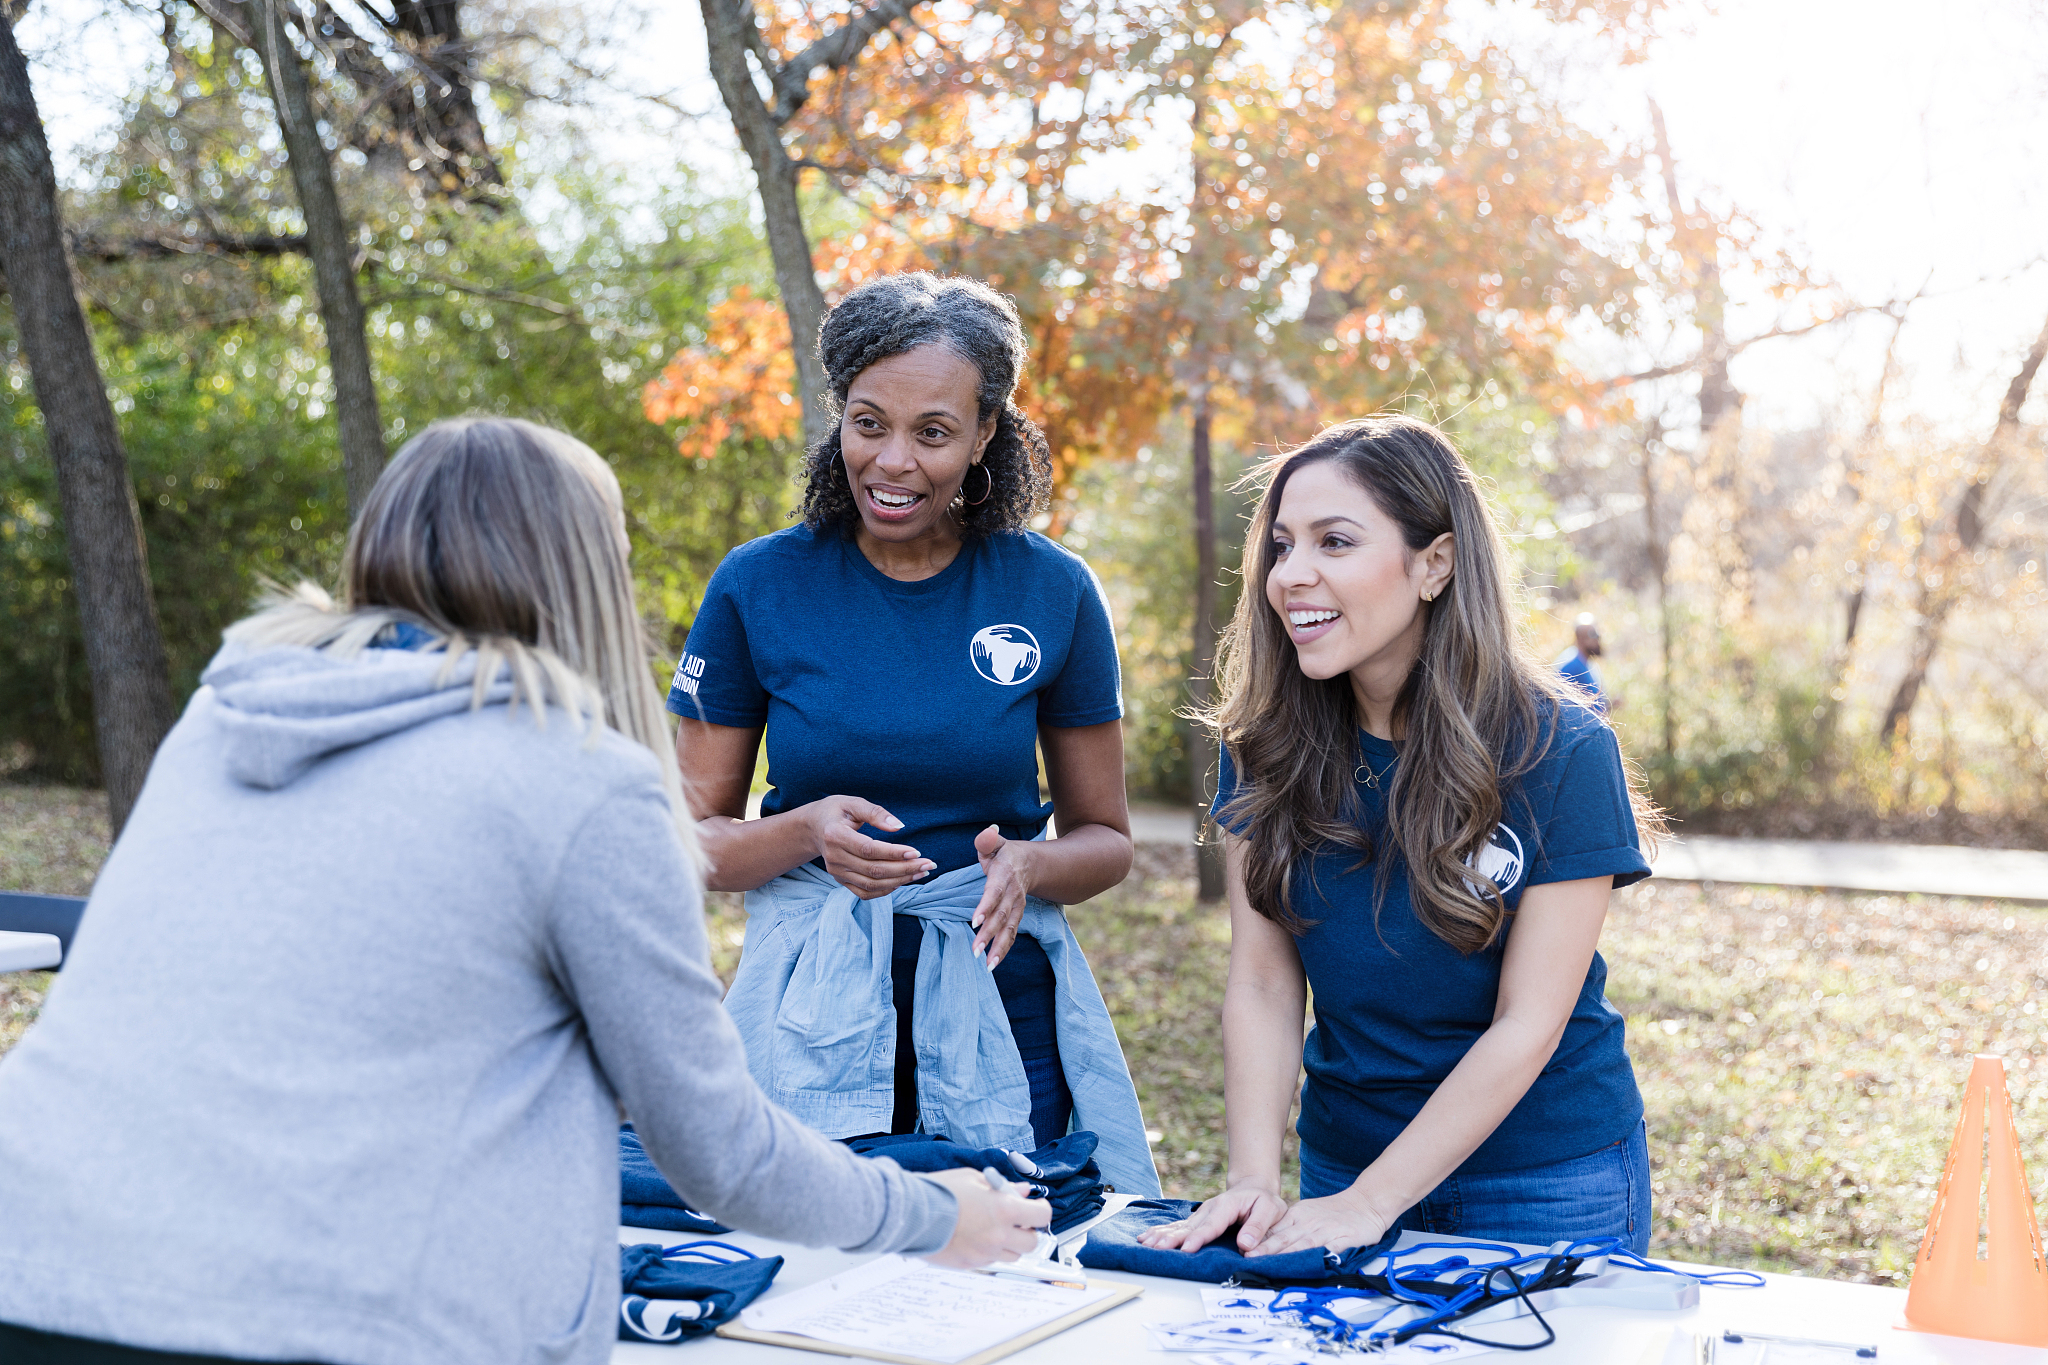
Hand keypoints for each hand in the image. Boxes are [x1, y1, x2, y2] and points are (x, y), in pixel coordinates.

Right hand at [807, 796, 934, 898]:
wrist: (814, 827)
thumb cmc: (836, 811)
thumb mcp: (853, 803)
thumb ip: (876, 813)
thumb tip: (899, 826)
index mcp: (835, 835)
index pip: (869, 849)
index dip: (894, 853)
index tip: (917, 852)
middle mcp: (834, 858)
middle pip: (873, 870)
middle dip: (904, 869)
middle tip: (929, 864)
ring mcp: (836, 872)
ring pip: (872, 884)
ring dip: (900, 880)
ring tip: (922, 872)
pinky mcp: (841, 880)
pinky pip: (865, 892)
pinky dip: (886, 890)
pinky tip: (903, 880)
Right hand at [922, 1168, 1050, 1267]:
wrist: (912, 1213)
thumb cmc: (941, 1192)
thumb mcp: (975, 1179)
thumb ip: (1003, 1187)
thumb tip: (1021, 1191)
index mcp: (1005, 1209)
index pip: (1041, 1215)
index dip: (1040, 1210)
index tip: (1034, 1207)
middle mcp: (999, 1235)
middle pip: (1032, 1243)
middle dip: (1027, 1232)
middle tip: (1016, 1222)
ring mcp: (985, 1252)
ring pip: (1013, 1256)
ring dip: (1009, 1244)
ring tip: (993, 1230)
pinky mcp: (971, 1264)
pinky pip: (990, 1261)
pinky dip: (989, 1252)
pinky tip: (975, 1238)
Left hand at [970, 825, 1031, 968]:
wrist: (1031, 863)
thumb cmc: (1005, 854)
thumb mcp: (996, 843)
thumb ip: (988, 840)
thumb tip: (986, 834)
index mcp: (1005, 874)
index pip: (995, 892)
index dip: (987, 906)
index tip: (975, 921)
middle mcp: (1013, 893)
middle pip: (1002, 915)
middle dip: (989, 934)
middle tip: (975, 950)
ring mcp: (1017, 906)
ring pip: (1009, 928)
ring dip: (998, 947)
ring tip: (986, 965)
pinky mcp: (1017, 916)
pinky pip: (1011, 934)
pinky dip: (1003, 949)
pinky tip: (991, 963)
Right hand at [1135, 1181, 1286, 1253]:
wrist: (1254, 1189)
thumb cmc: (1264, 1201)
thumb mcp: (1270, 1209)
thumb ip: (1258, 1226)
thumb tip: (1245, 1245)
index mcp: (1227, 1206)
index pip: (1212, 1225)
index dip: (1199, 1237)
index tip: (1186, 1248)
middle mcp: (1210, 1209)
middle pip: (1189, 1226)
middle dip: (1172, 1238)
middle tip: (1157, 1248)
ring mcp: (1201, 1214)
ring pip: (1179, 1226)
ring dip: (1162, 1234)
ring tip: (1146, 1243)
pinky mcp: (1197, 1220)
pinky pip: (1177, 1226)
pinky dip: (1161, 1231)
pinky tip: (1147, 1237)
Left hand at [1240, 1186, 1395, 1255]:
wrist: (1366, 1202)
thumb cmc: (1335, 1212)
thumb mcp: (1308, 1213)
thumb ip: (1289, 1228)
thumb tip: (1264, 1242)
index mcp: (1298, 1216)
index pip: (1274, 1229)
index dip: (1258, 1240)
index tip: (1241, 1251)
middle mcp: (1308, 1223)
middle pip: (1283, 1237)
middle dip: (1264, 1249)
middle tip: (1247, 1258)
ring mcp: (1325, 1231)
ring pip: (1300, 1244)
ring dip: (1283, 1255)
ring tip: (1268, 1263)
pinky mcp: (1343, 1240)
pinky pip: (1328, 1250)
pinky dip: (1315, 1257)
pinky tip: (1305, 1265)